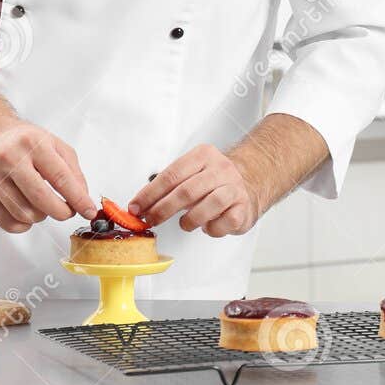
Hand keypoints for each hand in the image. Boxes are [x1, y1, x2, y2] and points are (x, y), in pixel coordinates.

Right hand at [0, 119, 95, 233]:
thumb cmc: (24, 141)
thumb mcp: (54, 145)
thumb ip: (73, 171)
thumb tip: (82, 199)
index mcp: (33, 144)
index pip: (61, 177)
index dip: (78, 199)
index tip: (88, 210)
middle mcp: (10, 159)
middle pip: (41, 199)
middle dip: (62, 212)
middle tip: (67, 211)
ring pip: (25, 214)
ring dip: (42, 216)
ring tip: (43, 204)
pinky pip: (8, 223)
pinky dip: (24, 225)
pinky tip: (27, 212)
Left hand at [129, 144, 259, 236]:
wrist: (248, 184)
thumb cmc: (212, 181)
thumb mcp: (191, 173)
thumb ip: (169, 185)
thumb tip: (141, 204)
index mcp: (202, 156)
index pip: (170, 175)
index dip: (150, 194)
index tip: (136, 207)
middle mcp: (219, 169)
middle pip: (186, 191)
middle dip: (163, 209)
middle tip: (150, 220)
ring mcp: (234, 187)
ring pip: (208, 205)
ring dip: (189, 220)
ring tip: (184, 224)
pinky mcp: (243, 207)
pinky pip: (224, 222)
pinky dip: (211, 228)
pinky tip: (207, 226)